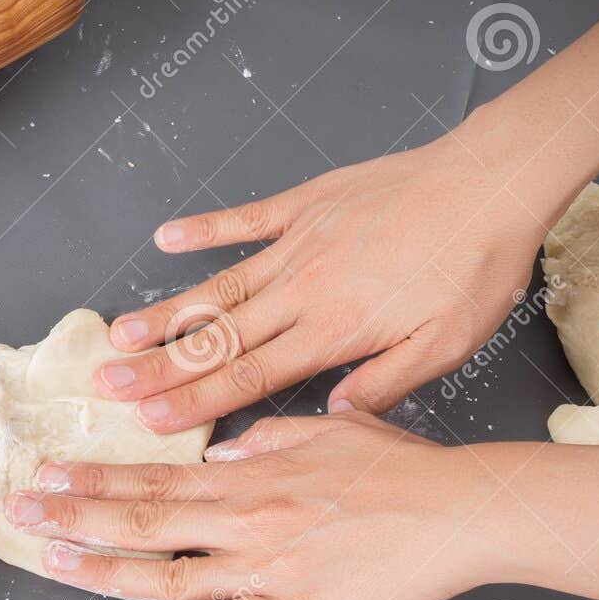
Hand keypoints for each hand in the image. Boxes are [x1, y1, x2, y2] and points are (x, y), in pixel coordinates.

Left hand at [1, 413, 497, 599]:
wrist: (460, 514)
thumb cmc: (399, 468)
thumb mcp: (325, 431)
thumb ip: (264, 441)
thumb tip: (216, 455)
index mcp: (252, 475)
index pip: (153, 476)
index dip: (93, 478)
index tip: (45, 474)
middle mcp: (246, 521)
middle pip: (141, 522)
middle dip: (72, 517)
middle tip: (19, 513)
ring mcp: (265, 573)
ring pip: (163, 577)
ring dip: (100, 570)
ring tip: (50, 561)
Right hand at [94, 128, 550, 431]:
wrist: (492, 180)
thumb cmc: (476, 266)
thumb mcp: (447, 344)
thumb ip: (385, 383)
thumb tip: (333, 414)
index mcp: (334, 331)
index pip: (248, 377)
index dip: (193, 401)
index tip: (149, 419)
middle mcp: (304, 289)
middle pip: (217, 337)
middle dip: (156, 366)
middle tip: (106, 384)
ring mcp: (300, 242)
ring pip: (219, 285)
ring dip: (166, 311)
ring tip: (117, 331)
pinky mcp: (308, 202)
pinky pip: (245, 219)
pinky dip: (205, 229)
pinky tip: (168, 239)